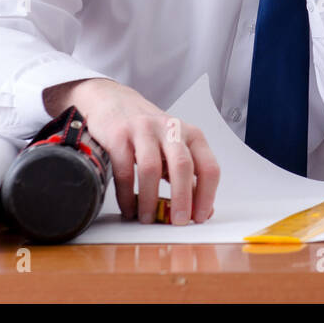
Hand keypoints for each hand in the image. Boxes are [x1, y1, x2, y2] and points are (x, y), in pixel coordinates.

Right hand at [42, 78, 219, 225]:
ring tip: (147, 218)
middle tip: (178, 221)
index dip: (207, 195)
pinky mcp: (119, 135)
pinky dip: (126, 194)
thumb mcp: (175, 150)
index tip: (201, 217)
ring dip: (149, 199)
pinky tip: (129, 207)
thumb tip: (204, 210)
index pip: (209, 167)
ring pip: (151, 168)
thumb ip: (189, 177)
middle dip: (183, 198)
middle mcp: (171, 130)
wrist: (114, 101)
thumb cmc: (149, 132)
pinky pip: (124, 169)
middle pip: (183, 166)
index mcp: (192, 136)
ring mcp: (144, 130)